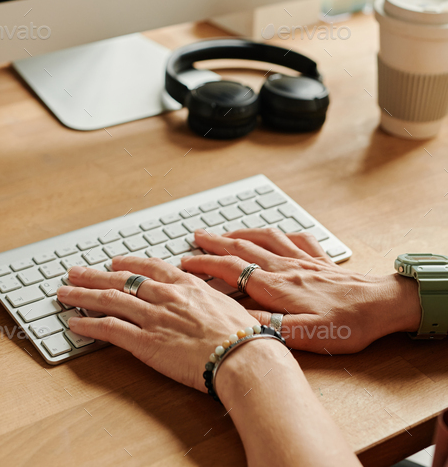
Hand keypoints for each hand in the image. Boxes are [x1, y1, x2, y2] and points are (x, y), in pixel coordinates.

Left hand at [57, 255, 280, 391]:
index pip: (149, 268)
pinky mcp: (146, 342)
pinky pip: (111, 330)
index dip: (128, 264)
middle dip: (95, 275)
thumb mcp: (227, 305)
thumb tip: (208, 303)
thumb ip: (209, 300)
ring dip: (83, 295)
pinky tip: (75, 324)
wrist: (243, 355)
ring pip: (110, 300)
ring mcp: (154, 317)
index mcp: (186, 285)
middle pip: (122, 280)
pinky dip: (89, 325)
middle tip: (75, 272)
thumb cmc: (243, 336)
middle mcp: (166, 295)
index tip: (115, 262)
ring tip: (64, 292)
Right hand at [180, 227, 421, 352]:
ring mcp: (303, 259)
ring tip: (226, 232)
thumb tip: (234, 315)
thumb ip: (267, 325)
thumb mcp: (304, 335)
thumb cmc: (346, 324)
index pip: (232, 269)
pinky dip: (278, 232)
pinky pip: (294, 237)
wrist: (382, 304)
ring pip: (265, 238)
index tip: (186, 262)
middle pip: (243, 248)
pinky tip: (275, 233)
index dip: (206, 264)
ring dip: (242, 232)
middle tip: (195, 236)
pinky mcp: (320, 259)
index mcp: (277, 286)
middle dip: (216, 241)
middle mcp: (286, 267)